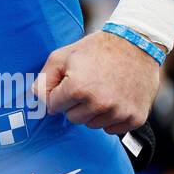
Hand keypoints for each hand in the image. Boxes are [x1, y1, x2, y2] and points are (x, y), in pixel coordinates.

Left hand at [32, 30, 161, 135]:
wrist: (136, 43)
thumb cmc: (95, 49)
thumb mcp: (62, 56)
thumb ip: (44, 79)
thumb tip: (37, 99)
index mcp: (77, 88)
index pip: (54, 106)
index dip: (60, 93)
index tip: (70, 82)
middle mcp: (99, 104)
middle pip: (73, 118)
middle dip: (76, 104)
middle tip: (88, 84)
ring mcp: (119, 112)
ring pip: (92, 124)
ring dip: (93, 111)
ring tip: (103, 89)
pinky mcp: (135, 118)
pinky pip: (111, 129)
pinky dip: (111, 118)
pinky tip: (116, 98)